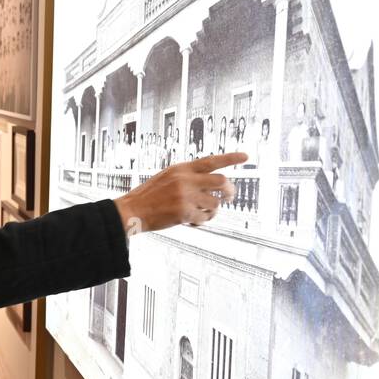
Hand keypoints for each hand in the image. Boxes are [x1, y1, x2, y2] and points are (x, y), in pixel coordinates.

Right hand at [114, 152, 246, 234]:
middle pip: (221, 181)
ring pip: (215, 203)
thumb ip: (187, 177)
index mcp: (181, 169)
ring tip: (203, 214)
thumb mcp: (167, 177)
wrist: (132, 210)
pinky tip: (192, 222)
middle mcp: (185, 180)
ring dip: (213, 211)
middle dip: (229, 190)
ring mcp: (185, 196)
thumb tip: (212, 185)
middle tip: (229, 196)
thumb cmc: (149, 196)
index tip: (246, 156)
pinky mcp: (184, 212)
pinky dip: (201, 221)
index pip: (211, 161)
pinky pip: (204, 218)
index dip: (230, 158)